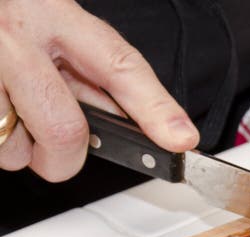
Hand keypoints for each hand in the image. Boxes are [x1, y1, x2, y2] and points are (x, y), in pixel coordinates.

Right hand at [0, 0, 198, 181]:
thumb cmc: (9, 17)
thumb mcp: (57, 28)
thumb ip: (90, 73)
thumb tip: (142, 125)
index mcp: (56, 15)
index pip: (120, 66)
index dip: (156, 108)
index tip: (182, 139)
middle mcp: (16, 38)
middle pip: (64, 129)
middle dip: (66, 158)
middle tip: (60, 149)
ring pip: (14, 150)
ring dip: (18, 147)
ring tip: (9, 108)